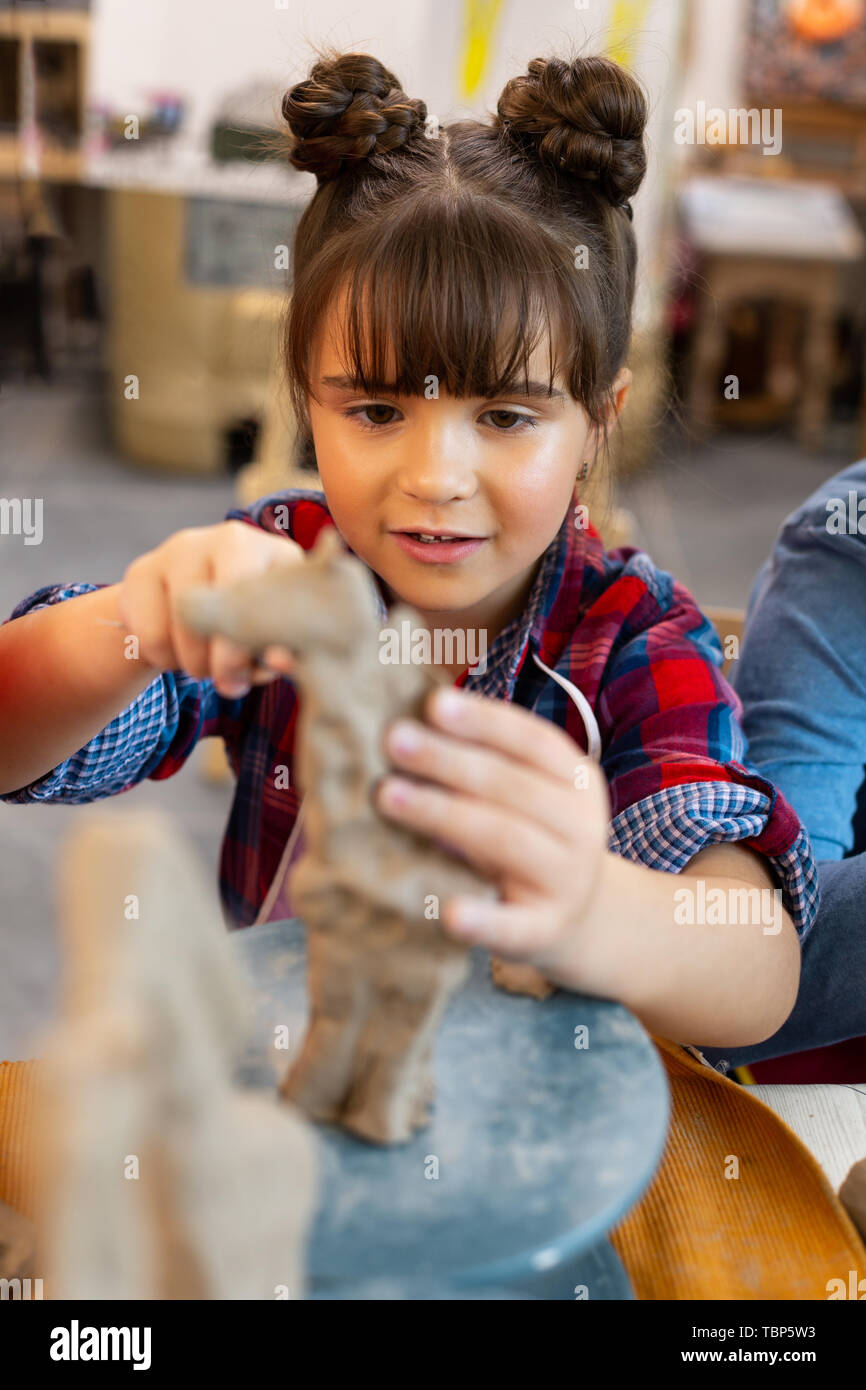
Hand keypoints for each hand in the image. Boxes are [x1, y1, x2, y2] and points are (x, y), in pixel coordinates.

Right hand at [117, 521, 304, 696]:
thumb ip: (287, 653)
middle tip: (227, 681)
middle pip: (217, 609)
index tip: (242, 676)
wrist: (203, 608)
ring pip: (181, 623)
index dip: (243, 648)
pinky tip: (177, 651)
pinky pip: (148, 633)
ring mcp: (183, 548)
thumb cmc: (254, 625)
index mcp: (275, 553)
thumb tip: (277, 662)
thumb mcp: (277, 639)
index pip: (254, 599)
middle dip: (220, 662)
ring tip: (205, 664)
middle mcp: (230, 538)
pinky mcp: (143, 569)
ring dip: (193, 663)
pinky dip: (163, 658)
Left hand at [375, 684, 610, 979]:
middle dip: (448, 760)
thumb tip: (412, 719)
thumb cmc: (531, 837)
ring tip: (389, 796)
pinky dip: (481, 919)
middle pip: (511, 786)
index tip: (433, 702)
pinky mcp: (545, 930)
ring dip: (443, 814)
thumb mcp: (525, 794)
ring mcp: (566, 880)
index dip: (483, 721)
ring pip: (504, 839)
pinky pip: (511, 925)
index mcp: (576, 779)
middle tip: (393, 740)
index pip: (532, 741)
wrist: (578, 918)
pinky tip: (446, 913)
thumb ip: (484, 759)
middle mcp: (581, 825)